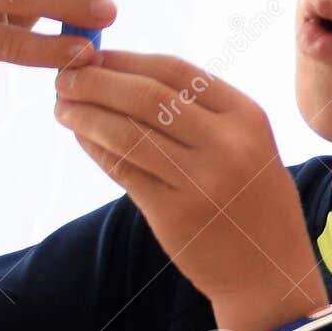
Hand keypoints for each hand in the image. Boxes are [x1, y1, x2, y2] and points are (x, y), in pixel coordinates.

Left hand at [52, 48, 321, 305]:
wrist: (269, 275)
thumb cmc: (253, 203)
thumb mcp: (249, 146)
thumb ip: (202, 114)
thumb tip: (128, 75)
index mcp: (247, 117)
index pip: (175, 71)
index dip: (126, 59)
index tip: (95, 55)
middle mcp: (227, 145)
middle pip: (145, 96)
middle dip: (96, 80)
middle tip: (64, 76)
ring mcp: (200, 182)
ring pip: (126, 133)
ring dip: (84, 114)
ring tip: (62, 106)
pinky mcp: (173, 215)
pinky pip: (122, 171)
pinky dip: (95, 148)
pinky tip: (81, 137)